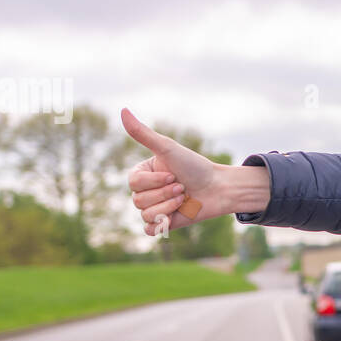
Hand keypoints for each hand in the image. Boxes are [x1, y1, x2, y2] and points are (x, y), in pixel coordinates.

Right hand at [122, 107, 226, 235]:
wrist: (218, 188)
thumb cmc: (195, 166)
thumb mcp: (167, 148)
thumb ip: (142, 133)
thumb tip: (122, 109)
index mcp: (143, 173)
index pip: (133, 182)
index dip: (154, 182)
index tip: (174, 174)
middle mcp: (146, 190)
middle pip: (138, 200)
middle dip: (165, 194)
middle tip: (182, 187)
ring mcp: (154, 207)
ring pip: (145, 214)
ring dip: (168, 206)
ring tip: (184, 198)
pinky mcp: (164, 223)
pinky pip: (149, 230)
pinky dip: (160, 225)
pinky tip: (174, 217)